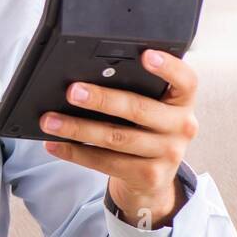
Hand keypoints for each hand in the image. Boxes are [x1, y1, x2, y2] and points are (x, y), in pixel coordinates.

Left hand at [39, 48, 198, 229]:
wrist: (152, 182)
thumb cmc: (145, 134)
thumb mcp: (151, 112)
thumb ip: (135, 93)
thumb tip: (85, 82)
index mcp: (182, 103)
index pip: (186, 80)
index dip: (168, 67)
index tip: (145, 54)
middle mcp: (182, 127)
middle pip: (139, 109)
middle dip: (101, 99)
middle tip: (72, 92)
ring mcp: (168, 154)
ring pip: (116, 138)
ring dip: (77, 128)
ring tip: (50, 120)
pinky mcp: (148, 176)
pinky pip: (105, 162)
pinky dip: (75, 152)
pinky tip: (55, 144)